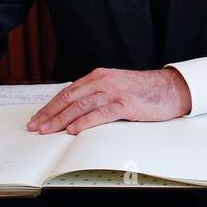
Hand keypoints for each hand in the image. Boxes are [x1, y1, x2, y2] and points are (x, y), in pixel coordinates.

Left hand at [28, 67, 191, 134]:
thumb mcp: (117, 87)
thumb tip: (76, 111)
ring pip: (80, 106)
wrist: (172, 88)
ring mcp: (114, 92)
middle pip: (70, 98)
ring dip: (61, 119)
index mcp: (99, 76)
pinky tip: (74, 129)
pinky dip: (85, 121)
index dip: (51, 106)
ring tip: (47, 130)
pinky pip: (100, 113)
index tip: (38, 118)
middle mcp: (104, 81)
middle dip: (50, 113)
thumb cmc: (145, 91)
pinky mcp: (126, 104)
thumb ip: (98, 95)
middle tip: (35, 126)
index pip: (68, 92)